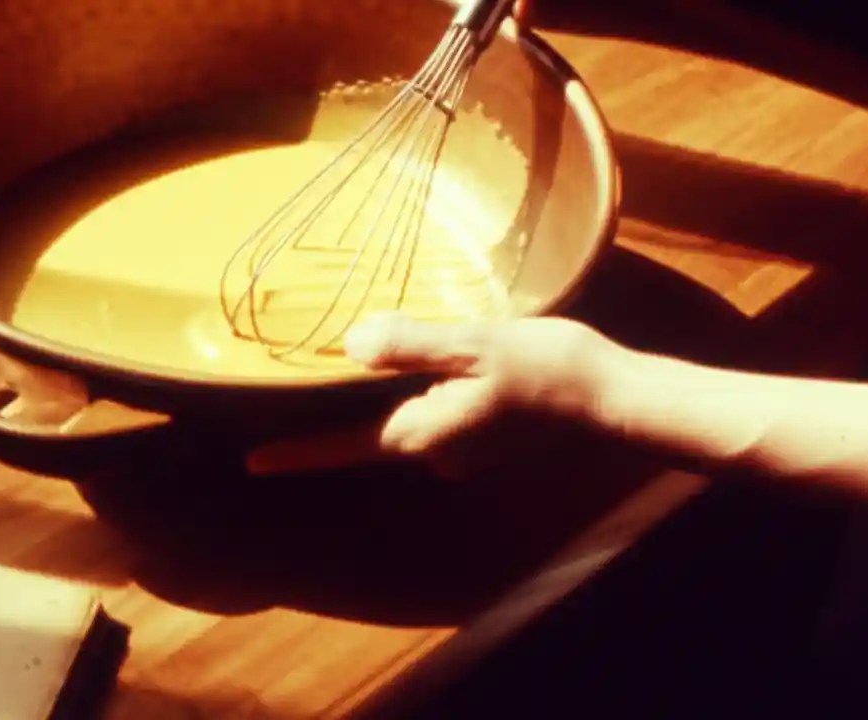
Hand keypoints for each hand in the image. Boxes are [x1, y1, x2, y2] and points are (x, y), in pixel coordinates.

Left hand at [247, 313, 620, 477]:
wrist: (614, 398)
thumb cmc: (547, 369)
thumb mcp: (474, 346)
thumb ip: (411, 344)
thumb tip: (350, 342)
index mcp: (423, 434)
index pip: (344, 445)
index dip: (297, 453)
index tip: (253, 461)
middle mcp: (435, 451)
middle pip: (369, 431)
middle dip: (337, 408)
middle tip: (298, 377)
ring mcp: (461, 447)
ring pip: (402, 417)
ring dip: (381, 392)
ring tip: (357, 354)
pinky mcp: (482, 432)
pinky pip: (432, 410)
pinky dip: (416, 388)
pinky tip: (422, 358)